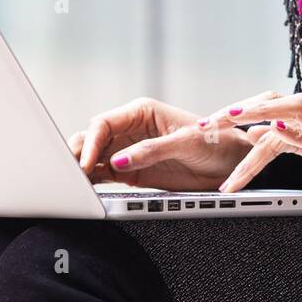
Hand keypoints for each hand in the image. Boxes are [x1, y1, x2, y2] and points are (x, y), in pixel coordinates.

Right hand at [69, 96, 257, 190]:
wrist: (230, 165)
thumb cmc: (214, 142)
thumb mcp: (184, 143)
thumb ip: (150, 151)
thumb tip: (118, 161)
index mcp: (142, 112)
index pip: (104, 123)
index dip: (90, 142)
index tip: (85, 162)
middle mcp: (131, 130)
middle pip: (93, 139)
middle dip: (78, 153)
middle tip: (70, 174)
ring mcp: (129, 152)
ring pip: (94, 157)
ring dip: (82, 168)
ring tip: (73, 183)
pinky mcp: (131, 172)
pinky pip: (104, 174)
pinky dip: (92, 181)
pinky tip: (85, 189)